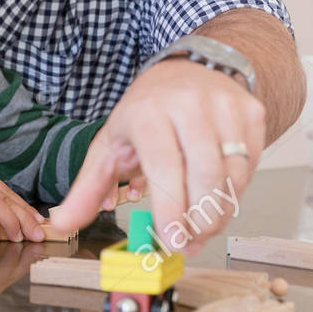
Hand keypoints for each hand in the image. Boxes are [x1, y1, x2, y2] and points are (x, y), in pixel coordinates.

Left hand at [48, 59, 263, 253]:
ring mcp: (225, 107)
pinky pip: (251, 167)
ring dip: (220, 212)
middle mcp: (190, 104)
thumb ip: (88, 188)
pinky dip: (236, 191)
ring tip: (202, 226)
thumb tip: (61, 223)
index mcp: (149, 112)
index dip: (171, 208)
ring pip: (233, 176)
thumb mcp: (111, 144)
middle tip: (189, 242)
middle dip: (200, 221)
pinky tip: (218, 194)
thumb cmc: (148, 111)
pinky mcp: (251, 113)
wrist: (189, 69)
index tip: (173, 240)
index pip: (165, 166)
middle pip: (204, 176)